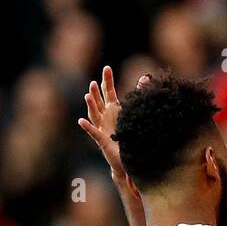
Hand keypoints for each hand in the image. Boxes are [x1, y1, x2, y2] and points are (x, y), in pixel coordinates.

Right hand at [78, 65, 149, 184]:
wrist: (128, 157)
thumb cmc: (129, 135)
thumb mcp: (133, 112)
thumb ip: (138, 94)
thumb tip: (145, 77)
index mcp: (112, 109)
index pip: (108, 91)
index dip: (107, 80)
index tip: (107, 68)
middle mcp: (105, 116)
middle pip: (98, 100)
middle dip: (95, 91)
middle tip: (93, 82)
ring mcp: (102, 127)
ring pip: (94, 114)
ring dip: (90, 105)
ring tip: (87, 96)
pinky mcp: (101, 140)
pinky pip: (93, 132)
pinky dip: (87, 126)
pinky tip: (81, 121)